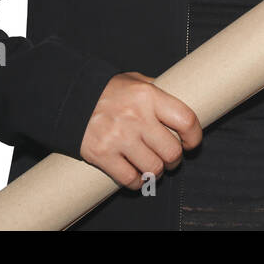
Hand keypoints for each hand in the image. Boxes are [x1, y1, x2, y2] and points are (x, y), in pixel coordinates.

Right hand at [79, 71, 203, 190]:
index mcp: (148, 96)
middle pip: (172, 151)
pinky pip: (131, 179)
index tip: (191, 142)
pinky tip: (137, 175)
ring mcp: (119, 137)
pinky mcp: (103, 155)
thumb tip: (180, 101)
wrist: (69, 97)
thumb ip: (157, 91)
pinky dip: (138, 182)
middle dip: (174, 159)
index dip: (194, 136)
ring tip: (153, 167)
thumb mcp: (134, 81)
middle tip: (169, 158)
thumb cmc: (107, 90)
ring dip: (157, 172)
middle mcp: (136, 117)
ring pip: (154, 168)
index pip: (186, 120)